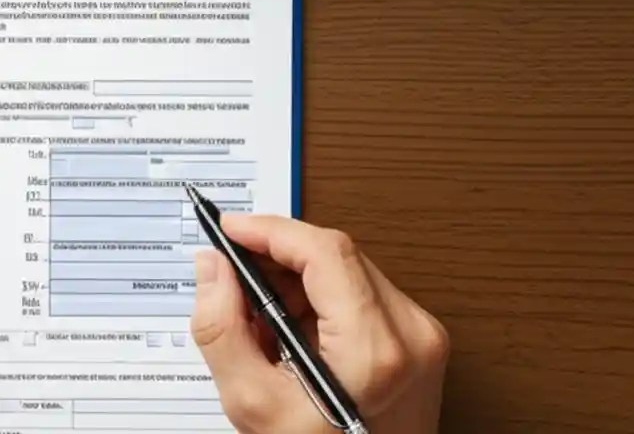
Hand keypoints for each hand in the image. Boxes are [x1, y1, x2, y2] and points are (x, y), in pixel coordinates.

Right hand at [191, 215, 448, 433]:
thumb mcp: (254, 405)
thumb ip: (222, 329)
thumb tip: (212, 270)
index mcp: (376, 348)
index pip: (324, 251)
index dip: (270, 230)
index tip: (231, 229)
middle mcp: (411, 334)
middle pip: (335, 256)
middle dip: (275, 259)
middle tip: (231, 276)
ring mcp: (421, 338)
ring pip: (346, 272)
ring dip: (295, 282)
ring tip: (256, 320)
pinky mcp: (418, 343)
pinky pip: (361, 296)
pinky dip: (318, 303)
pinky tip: (288, 334)